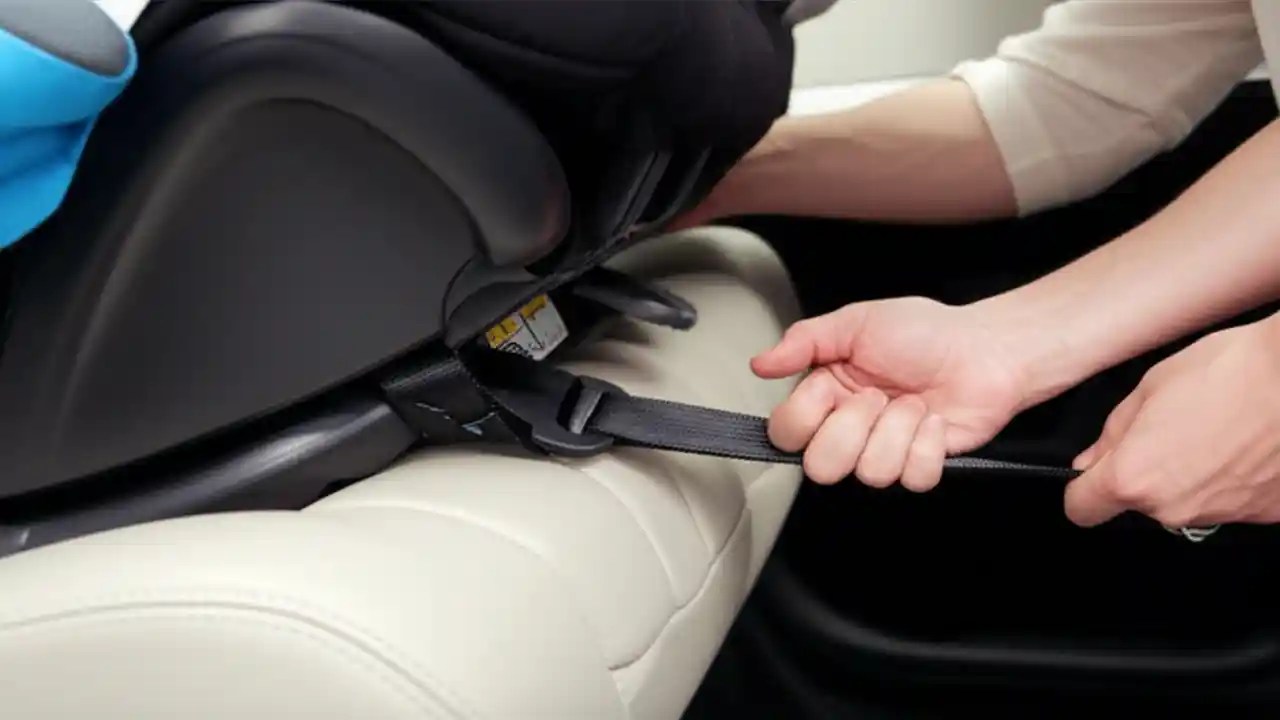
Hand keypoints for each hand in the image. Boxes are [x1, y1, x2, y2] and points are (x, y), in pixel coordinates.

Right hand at [751, 297, 1031, 489]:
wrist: (985, 347)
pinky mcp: (920, 467)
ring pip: (870, 473)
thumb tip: (759, 363)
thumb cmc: (925, 332)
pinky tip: (935, 421)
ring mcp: (884, 451)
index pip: (786, 432)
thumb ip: (803, 340)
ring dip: (899, 429)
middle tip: (877, 397)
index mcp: (825, 396)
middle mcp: (849, 429)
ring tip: (914, 402)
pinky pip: (912, 477)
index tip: (832, 386)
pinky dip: (930, 443)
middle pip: (820, 467)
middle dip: (853, 429)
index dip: (808, 415)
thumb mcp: (856, 322)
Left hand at [1065, 316, 1279, 527]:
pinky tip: (1244, 446)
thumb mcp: (1151, 387)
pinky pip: (1228, 501)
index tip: (1093, 474)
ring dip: (1188, 475)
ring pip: (1183, 502)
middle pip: (1138, 502)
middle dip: (1144, 472)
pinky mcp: (1262, 515)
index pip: (1081, 509)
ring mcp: (1220, 516)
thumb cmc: (1230, 371)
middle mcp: (1173, 508)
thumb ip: (1113, 433)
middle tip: (1171, 430)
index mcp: (1133, 477)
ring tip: (1215, 431)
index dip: (1082, 490)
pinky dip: (1230, 480)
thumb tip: (1091, 461)